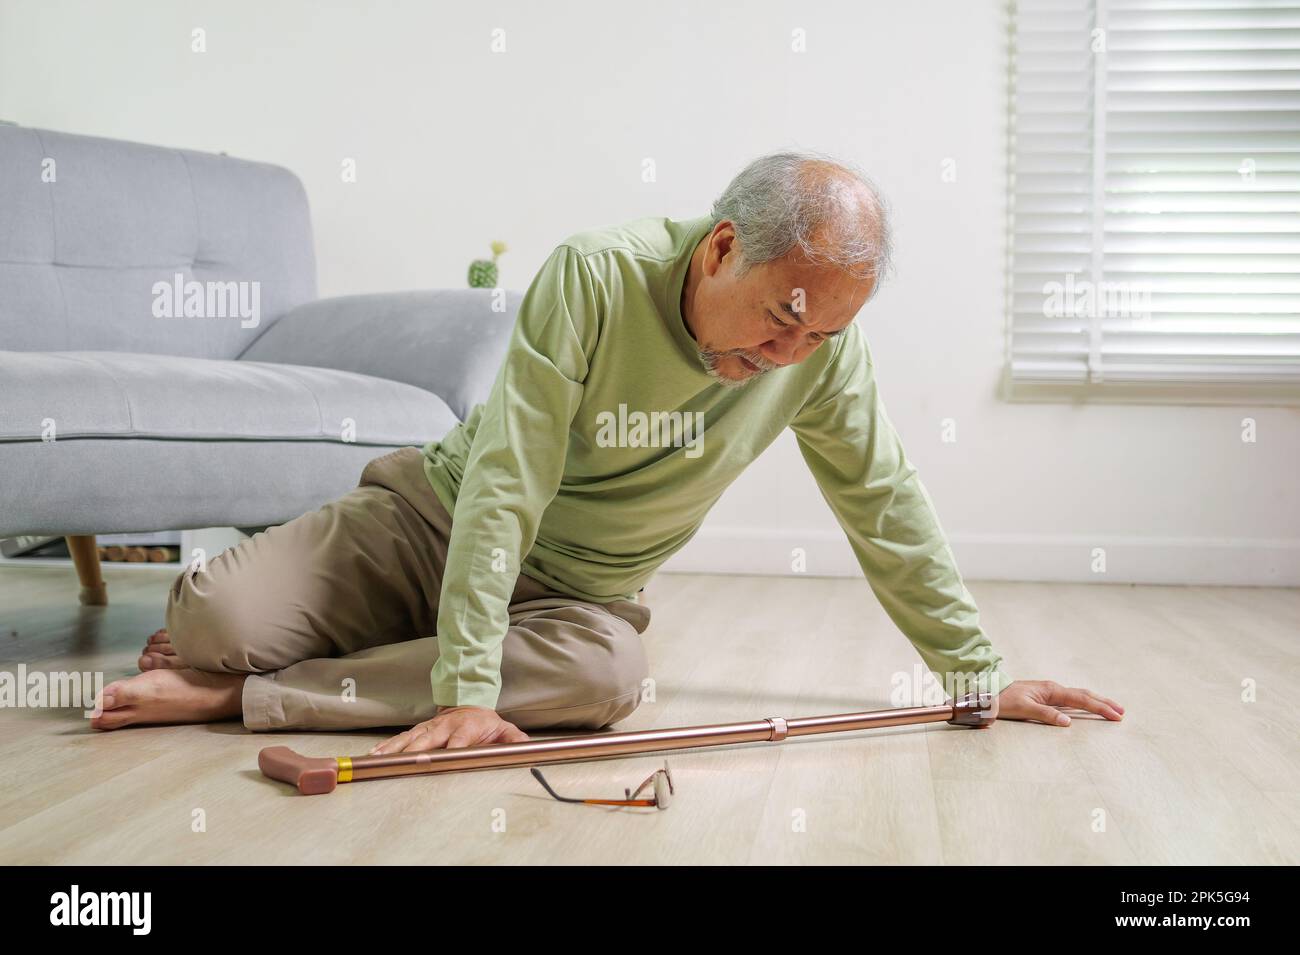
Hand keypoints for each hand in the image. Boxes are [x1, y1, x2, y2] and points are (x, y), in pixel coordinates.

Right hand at [367, 705, 529, 754]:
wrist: (469, 703)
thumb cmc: (485, 723)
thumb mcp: (504, 729)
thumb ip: (514, 740)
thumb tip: (527, 747)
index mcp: (466, 727)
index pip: (459, 739)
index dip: (452, 747)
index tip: (445, 756)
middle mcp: (445, 726)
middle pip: (429, 739)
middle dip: (418, 751)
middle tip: (406, 762)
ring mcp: (430, 728)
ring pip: (411, 738)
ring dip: (396, 749)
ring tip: (380, 759)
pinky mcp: (419, 731)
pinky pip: (402, 738)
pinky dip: (387, 746)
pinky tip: (375, 754)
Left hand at [990, 680, 1123, 726]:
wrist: (988, 692)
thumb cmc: (1004, 700)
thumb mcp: (1024, 709)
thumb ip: (1046, 715)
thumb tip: (1068, 722)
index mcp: (1051, 691)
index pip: (1082, 700)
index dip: (1100, 708)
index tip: (1116, 715)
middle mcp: (1053, 689)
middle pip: (1084, 695)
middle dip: (1103, 703)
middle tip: (1121, 712)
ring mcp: (1049, 691)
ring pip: (1078, 695)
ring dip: (1095, 701)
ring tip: (1110, 708)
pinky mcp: (1045, 695)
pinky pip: (1070, 698)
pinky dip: (1083, 702)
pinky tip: (1086, 706)